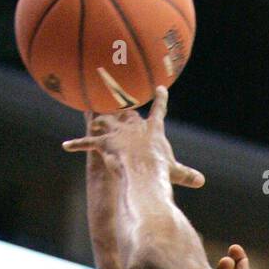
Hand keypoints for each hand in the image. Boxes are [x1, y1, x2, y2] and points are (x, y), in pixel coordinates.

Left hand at [63, 89, 203, 188]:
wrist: (143, 170)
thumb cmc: (161, 171)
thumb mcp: (176, 172)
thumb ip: (187, 175)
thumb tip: (201, 181)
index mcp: (153, 130)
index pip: (159, 111)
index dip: (160, 99)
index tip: (161, 88)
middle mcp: (134, 126)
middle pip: (127, 112)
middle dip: (122, 105)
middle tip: (117, 97)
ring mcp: (117, 133)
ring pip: (106, 122)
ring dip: (99, 121)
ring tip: (94, 120)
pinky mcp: (103, 143)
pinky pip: (87, 142)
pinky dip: (78, 144)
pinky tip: (67, 145)